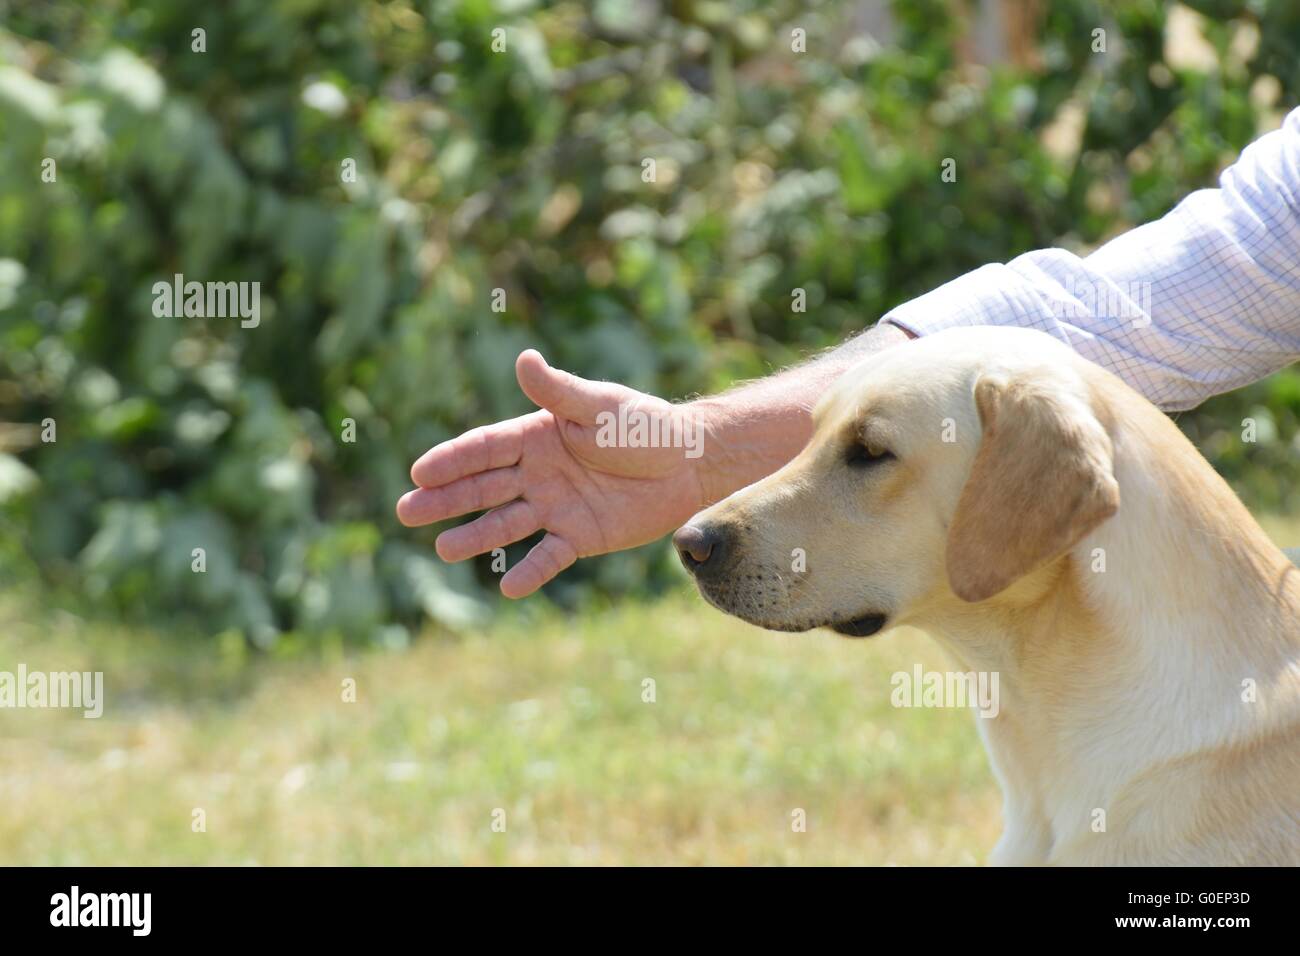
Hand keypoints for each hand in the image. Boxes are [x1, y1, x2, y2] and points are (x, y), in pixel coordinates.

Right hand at [397, 350, 708, 596]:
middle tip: (407, 512)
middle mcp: (538, 473)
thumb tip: (524, 359)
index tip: (418, 472)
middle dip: (445, 500)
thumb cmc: (643, 426)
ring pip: (506, 523)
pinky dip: (530, 572)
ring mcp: (556, 507)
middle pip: (483, 488)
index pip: (484, 449)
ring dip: (476, 537)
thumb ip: (559, 391)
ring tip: (444, 550)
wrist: (688, 462)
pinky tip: (507, 588)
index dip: (451, 461)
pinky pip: (549, 557)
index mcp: (536, 436)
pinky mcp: (580, 536)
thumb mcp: (599, 406)